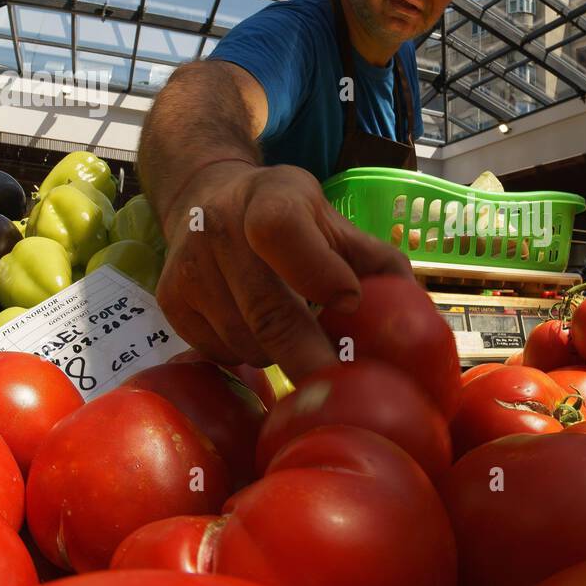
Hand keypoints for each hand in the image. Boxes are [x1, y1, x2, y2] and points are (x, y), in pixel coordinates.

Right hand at [155, 162, 411, 380]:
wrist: (204, 196)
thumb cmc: (285, 214)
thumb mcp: (330, 218)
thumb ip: (374, 260)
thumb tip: (414, 314)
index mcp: (268, 199)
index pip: (283, 232)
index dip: (319, 273)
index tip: (349, 302)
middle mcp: (219, 229)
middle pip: (268, 310)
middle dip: (311, 357)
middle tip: (345, 389)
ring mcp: (189, 270)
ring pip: (248, 343)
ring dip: (281, 355)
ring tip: (296, 333)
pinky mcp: (171, 304)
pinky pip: (222, 353)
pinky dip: (249, 356)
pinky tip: (258, 332)